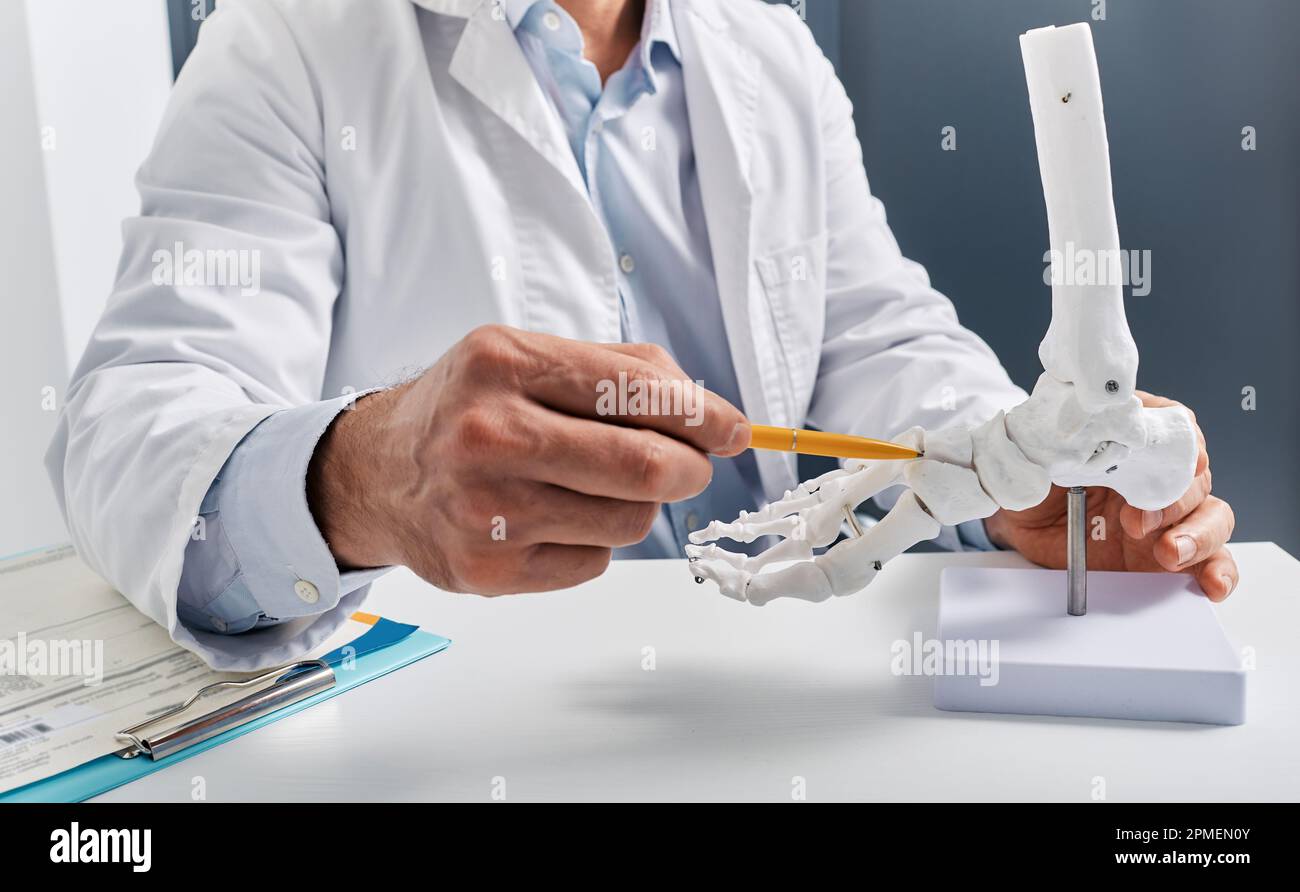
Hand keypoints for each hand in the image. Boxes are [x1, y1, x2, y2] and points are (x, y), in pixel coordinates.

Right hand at [307, 325, 748, 593]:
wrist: (377, 474)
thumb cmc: (465, 409)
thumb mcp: (524, 357)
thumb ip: (617, 369)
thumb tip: (706, 410)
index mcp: (505, 364)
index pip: (636, 391)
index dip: (704, 416)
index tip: (732, 430)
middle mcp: (489, 435)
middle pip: (644, 467)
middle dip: (690, 469)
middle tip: (692, 467)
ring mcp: (485, 510)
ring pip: (629, 521)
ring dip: (637, 506)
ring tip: (597, 486)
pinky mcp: (487, 571)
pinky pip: (594, 562)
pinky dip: (595, 541)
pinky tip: (555, 517)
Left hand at [984, 392, 1237, 600]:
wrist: (1019, 520)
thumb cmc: (1034, 477)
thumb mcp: (1036, 453)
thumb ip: (1057, 445)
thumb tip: (1069, 444)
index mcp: (1132, 438)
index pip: (1176, 428)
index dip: (1184, 443)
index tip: (1183, 460)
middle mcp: (1157, 474)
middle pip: (1195, 477)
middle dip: (1175, 499)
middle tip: (1138, 520)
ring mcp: (1167, 515)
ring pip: (1212, 517)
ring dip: (1199, 535)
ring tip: (1169, 553)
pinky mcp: (1167, 553)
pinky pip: (1207, 562)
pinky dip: (1217, 572)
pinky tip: (1212, 584)